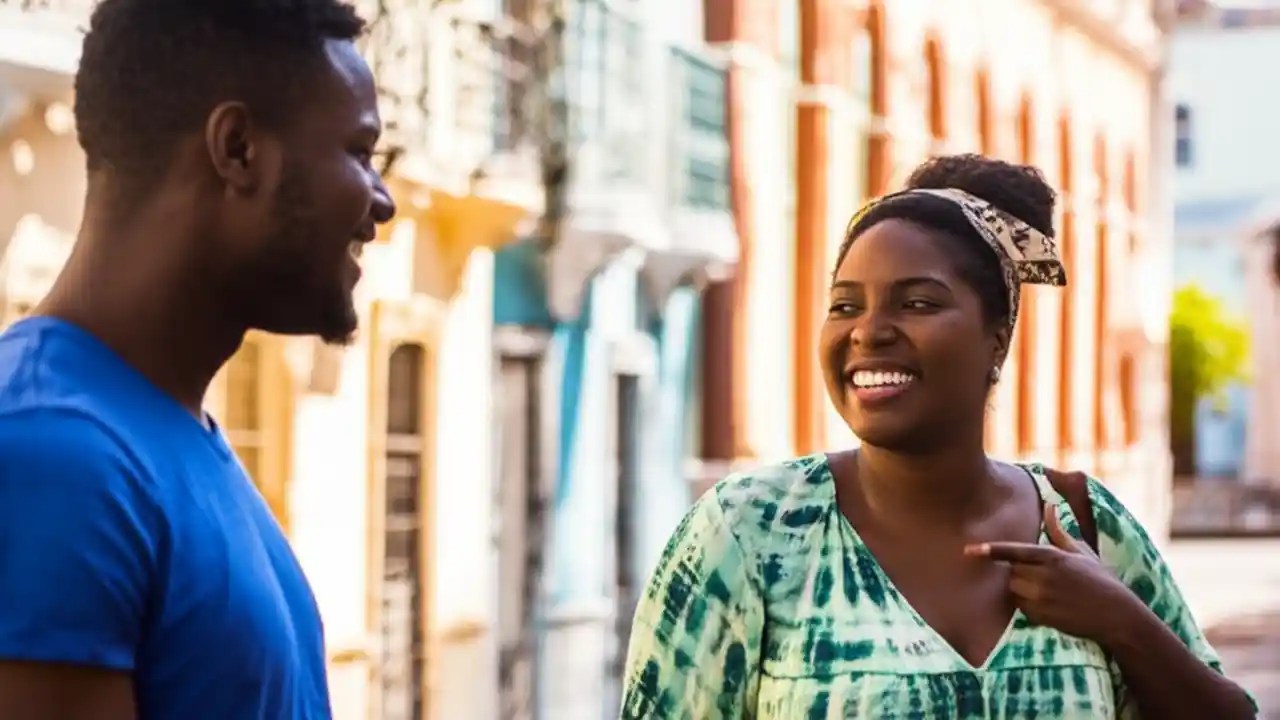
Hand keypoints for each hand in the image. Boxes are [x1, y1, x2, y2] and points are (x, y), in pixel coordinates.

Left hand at [963, 504, 1139, 644]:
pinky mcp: (1042, 617)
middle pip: (1012, 571)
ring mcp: (1042, 599)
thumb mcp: (1081, 552)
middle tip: (1044, 576)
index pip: (1015, 552)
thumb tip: (1050, 505)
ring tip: (1049, 591)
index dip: (991, 551)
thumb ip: (1059, 531)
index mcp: (1053, 557)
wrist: (1116, 615)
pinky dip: (1028, 606)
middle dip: (1020, 571)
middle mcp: (1044, 577)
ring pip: (1013, 589)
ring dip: (1022, 589)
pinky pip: (1021, 608)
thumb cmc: (1100, 580)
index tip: (969, 550)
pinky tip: (1050, 605)